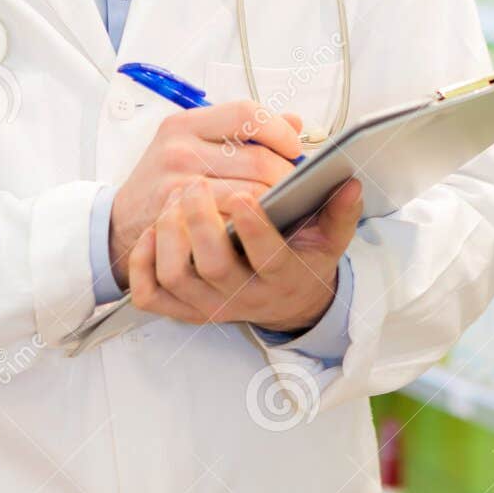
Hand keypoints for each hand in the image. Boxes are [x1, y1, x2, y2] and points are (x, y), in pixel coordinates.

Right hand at [109, 100, 303, 289]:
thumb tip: (294, 121)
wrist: (120, 222)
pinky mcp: (180, 221)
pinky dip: (252, 225)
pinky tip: (257, 225)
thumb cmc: (164, 179)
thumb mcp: (193, 143)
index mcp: (186, 124)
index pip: (246, 113)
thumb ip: (243, 131)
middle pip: (257, 159)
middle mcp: (179, 150)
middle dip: (286, 175)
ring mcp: (178, 186)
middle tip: (295, 187)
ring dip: (276, 204)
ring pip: (251, 194)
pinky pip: (234, 222)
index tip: (292, 147)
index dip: (279, 129)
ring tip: (282, 207)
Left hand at [127, 175, 363, 333]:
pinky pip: (149, 294)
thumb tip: (350, 183)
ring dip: (170, 234)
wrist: (282, 300)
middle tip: (196, 184)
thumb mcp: (328, 238)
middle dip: (202, 222)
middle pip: (215, 268)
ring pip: (177, 276)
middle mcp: (244, 296)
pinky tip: (154, 231)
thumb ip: (339, 212)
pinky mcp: (180, 309)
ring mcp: (208, 305)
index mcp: (283, 277)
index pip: (269, 259)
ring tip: (175, 199)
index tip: (244, 194)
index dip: (254, 229)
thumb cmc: (300, 257)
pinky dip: (143, 261)